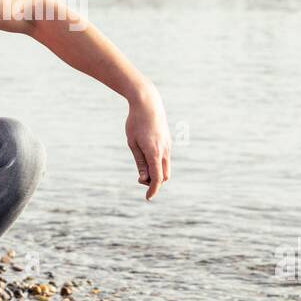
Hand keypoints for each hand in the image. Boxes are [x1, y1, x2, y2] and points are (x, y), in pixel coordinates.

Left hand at [125, 85, 171, 200]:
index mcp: (154, 152)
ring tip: (142, 168)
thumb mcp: (133, 143)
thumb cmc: (135, 122)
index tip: (148, 197)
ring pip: (166, 167)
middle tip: (140, 178)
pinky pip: (165, 158)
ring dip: (156, 173)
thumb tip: (144, 178)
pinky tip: (147, 157)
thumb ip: (140, 162)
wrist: (148, 102)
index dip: (153, 190)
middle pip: (164, 176)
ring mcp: (168, 146)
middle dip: (154, 182)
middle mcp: (164, 150)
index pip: (157, 178)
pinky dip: (158, 164)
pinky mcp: (167, 141)